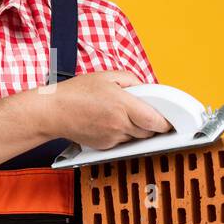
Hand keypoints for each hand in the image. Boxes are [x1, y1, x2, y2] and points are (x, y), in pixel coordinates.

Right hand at [36, 71, 171, 148]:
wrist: (53, 112)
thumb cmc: (76, 93)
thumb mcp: (107, 76)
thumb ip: (132, 81)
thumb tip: (148, 90)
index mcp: (122, 105)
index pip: (155, 121)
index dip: (167, 122)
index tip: (171, 119)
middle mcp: (119, 125)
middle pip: (149, 132)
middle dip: (153, 124)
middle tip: (149, 113)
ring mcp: (111, 138)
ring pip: (137, 138)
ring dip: (138, 129)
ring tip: (124, 115)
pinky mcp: (104, 147)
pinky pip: (123, 142)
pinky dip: (123, 134)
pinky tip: (111, 122)